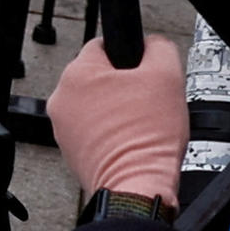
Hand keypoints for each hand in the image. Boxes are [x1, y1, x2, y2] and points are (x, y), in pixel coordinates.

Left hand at [50, 33, 189, 205]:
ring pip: (97, 105)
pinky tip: (130, 141)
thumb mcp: (167, 76)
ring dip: (118, 111)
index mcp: (77, 74)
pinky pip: (95, 131)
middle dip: (124, 87)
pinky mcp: (71, 150)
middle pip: (99, 77)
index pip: (103, 46)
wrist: (137, 186)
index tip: (144, 74)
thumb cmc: (146, 139)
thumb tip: (152, 44)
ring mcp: (63, 128)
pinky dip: (112, 133)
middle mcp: (62, 99)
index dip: (131, 58)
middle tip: (146, 103)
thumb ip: (159, 47)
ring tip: (139, 125)